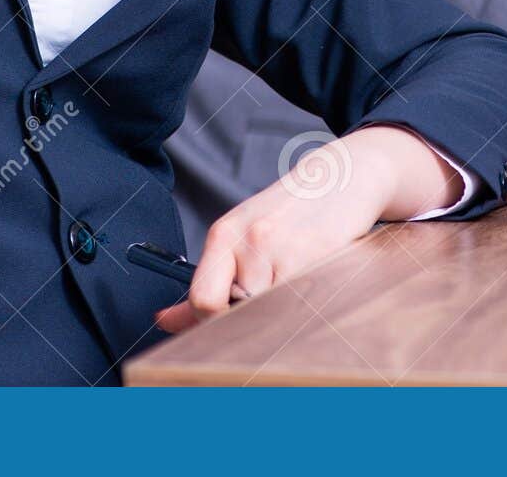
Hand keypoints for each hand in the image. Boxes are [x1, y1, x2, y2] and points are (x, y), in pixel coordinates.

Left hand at [153, 124, 459, 333]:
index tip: (221, 330)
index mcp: (224, 234)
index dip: (209, 325)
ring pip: (272, 313)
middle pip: (238, 313)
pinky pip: (304, 303)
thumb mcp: (239, 237)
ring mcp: (287, 248)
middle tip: (262, 313)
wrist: (341, 175)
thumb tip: (165, 321)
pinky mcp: (321, 255)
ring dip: (280, 314)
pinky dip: (306, 306)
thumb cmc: (287, 213)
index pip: (202, 300)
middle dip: (249, 322)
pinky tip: (313, 287)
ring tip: (291, 293)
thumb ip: (208, 281)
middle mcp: (251, 240)